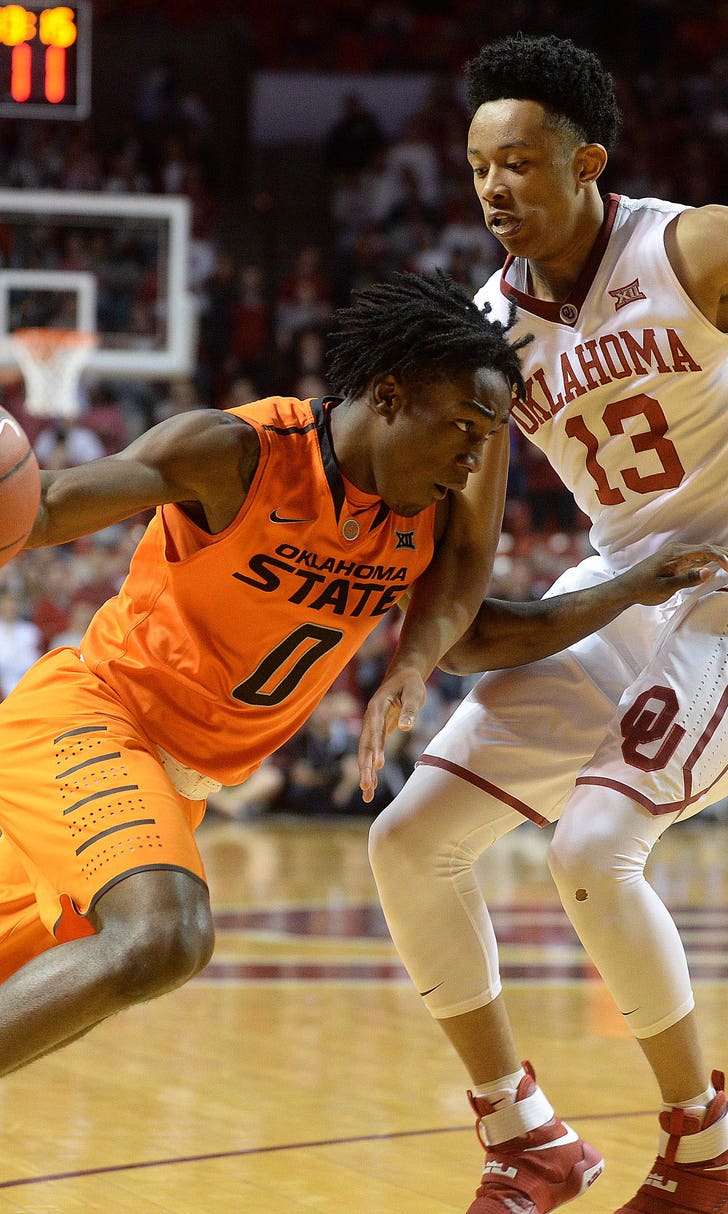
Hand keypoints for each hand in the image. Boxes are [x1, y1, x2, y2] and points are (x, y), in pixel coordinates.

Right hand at [358, 667, 426, 803]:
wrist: (404, 675)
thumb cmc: (410, 682)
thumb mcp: (414, 691)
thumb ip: (410, 709)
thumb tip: (406, 728)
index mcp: (377, 707)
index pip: (374, 731)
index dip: (374, 748)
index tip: (376, 766)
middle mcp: (371, 719)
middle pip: (365, 745)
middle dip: (365, 767)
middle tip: (366, 787)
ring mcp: (373, 726)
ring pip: (367, 752)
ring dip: (366, 772)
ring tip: (366, 794)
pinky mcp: (379, 732)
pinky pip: (373, 752)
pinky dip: (372, 767)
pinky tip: (372, 785)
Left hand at [624, 542, 727, 604]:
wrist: (626, 588)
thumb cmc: (642, 588)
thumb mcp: (666, 587)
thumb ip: (687, 579)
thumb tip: (708, 571)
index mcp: (676, 554)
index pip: (706, 550)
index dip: (722, 557)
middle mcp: (677, 551)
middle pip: (707, 549)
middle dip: (724, 555)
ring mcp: (676, 555)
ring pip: (703, 553)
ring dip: (719, 557)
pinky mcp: (675, 562)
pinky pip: (697, 558)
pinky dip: (710, 561)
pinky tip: (718, 567)